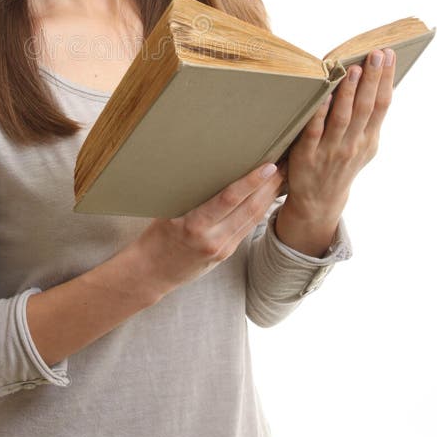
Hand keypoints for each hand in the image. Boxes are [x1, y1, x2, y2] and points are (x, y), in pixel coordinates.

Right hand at [134, 161, 284, 296]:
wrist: (151, 273)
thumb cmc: (155, 237)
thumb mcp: (167, 212)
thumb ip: (190, 195)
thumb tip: (211, 168)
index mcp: (194, 225)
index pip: (229, 199)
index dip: (252, 181)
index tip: (269, 165)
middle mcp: (213, 239)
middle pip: (250, 209)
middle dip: (270, 186)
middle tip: (286, 163)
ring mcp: (222, 249)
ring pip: (253, 219)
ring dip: (270, 197)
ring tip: (282, 177)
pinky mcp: (226, 254)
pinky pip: (247, 229)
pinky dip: (260, 211)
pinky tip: (267, 198)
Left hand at [276, 47, 395, 255]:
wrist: (319, 201)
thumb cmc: (340, 164)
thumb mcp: (363, 145)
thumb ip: (367, 119)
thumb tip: (375, 82)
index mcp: (369, 139)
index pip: (383, 105)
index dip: (386, 79)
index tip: (390, 55)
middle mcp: (354, 144)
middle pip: (366, 107)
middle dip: (373, 79)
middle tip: (378, 53)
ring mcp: (331, 150)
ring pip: (343, 117)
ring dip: (350, 93)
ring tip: (354, 69)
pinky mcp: (308, 155)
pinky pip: (315, 130)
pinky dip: (320, 113)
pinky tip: (323, 95)